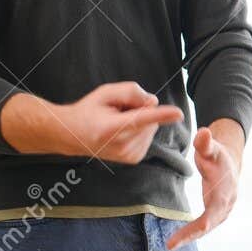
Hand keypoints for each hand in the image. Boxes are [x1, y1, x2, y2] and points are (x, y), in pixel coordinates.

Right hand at [2, 82, 181, 162]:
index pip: (140, 119)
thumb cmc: (89, 111)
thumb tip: (153, 102)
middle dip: (141, 110)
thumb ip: (130, 91)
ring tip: (117, 123)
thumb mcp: (105, 92)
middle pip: (149, 119)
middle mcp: (121, 145)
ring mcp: (128, 155)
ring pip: (151, 128)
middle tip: (118, 112)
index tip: (178, 113)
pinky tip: (122, 131)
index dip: (161, 115)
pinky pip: (148, 136)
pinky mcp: (133, 159)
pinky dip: (140, 131)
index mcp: (112, 128)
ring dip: (140, 121)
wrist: (73, 136)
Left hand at [166, 118, 243, 249]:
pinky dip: (193, 232)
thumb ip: (205, 142)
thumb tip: (203, 132)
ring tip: (172, 244)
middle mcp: (226, 205)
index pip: (209, 216)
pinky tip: (179, 238)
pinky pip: (205, 225)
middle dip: (190, 237)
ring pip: (207, 228)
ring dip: (190, 237)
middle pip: (208, 226)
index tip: (178, 238)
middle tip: (170, 246)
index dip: (194, 229)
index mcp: (224, 193)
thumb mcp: (211, 147)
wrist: (230, 160)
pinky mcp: (217, 212)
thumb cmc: (217, 154)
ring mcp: (223, 211)